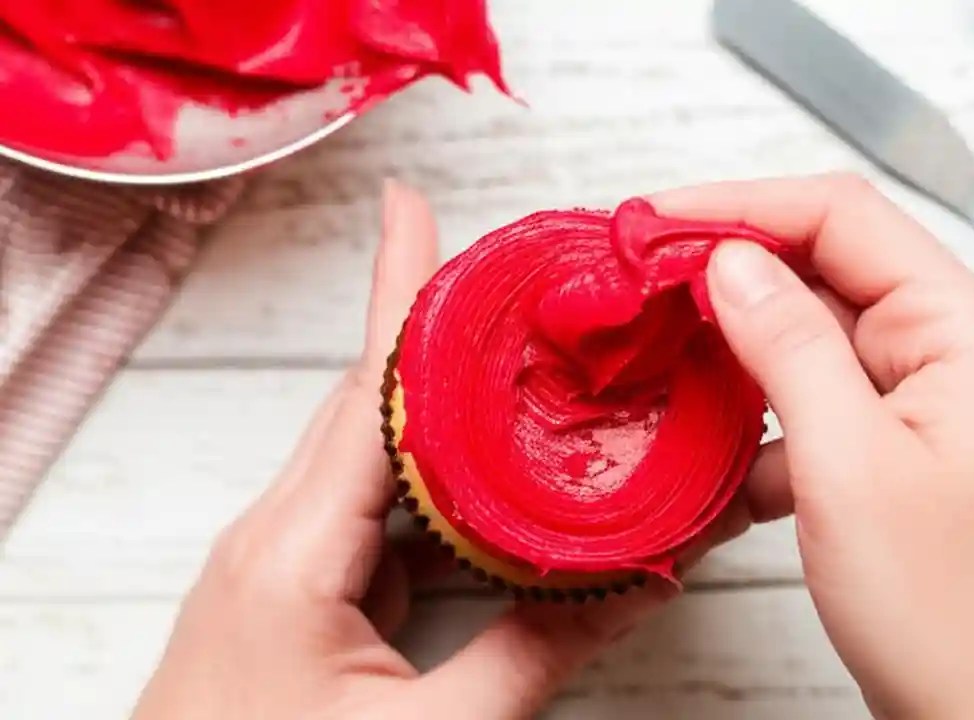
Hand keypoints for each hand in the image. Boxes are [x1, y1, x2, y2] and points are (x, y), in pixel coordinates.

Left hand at [131, 181, 761, 719]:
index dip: (399, 294)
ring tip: (528, 382)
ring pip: (379, 459)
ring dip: (450, 419)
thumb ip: (535, 655)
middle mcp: (278, 536)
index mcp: (293, 553)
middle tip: (519, 287)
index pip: (368, 393)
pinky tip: (496, 497)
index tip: (412, 208)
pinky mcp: (300, 591)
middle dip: (443, 337)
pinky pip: (380, 516)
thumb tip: (635, 584)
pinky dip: (439, 493)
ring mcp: (285, 563)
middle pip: (372, 404)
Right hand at [652, 175, 973, 718]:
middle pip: (827, 266)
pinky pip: (816, 396)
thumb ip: (789, 346)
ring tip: (663, 355)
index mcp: (967, 330)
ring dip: (740, 346)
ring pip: (814, 334)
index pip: (844, 217)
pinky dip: (762, 412)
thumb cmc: (946, 612)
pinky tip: (721, 449)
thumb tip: (728, 261)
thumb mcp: (848, 466)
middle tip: (639, 284)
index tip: (652, 222)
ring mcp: (926, 398)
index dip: (740, 206)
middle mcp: (954, 348)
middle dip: (730, 273)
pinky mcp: (897, 444)